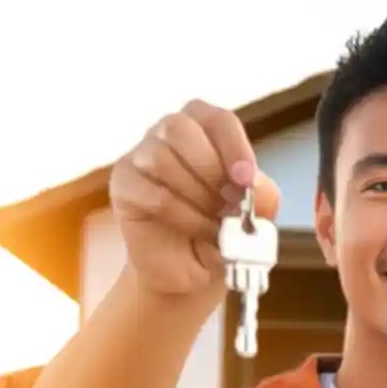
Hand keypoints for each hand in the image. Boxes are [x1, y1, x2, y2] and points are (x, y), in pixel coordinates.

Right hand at [109, 99, 281, 297]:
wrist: (191, 268)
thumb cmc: (222, 232)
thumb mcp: (255, 215)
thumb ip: (262, 196)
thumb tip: (254, 182)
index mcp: (206, 131)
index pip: (217, 119)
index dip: (234, 146)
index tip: (246, 178)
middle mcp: (169, 135)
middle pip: (180, 127)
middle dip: (210, 169)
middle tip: (229, 202)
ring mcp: (141, 157)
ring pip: (161, 159)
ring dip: (197, 196)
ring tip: (216, 223)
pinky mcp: (124, 186)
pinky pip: (152, 194)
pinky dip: (183, 216)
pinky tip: (198, 229)